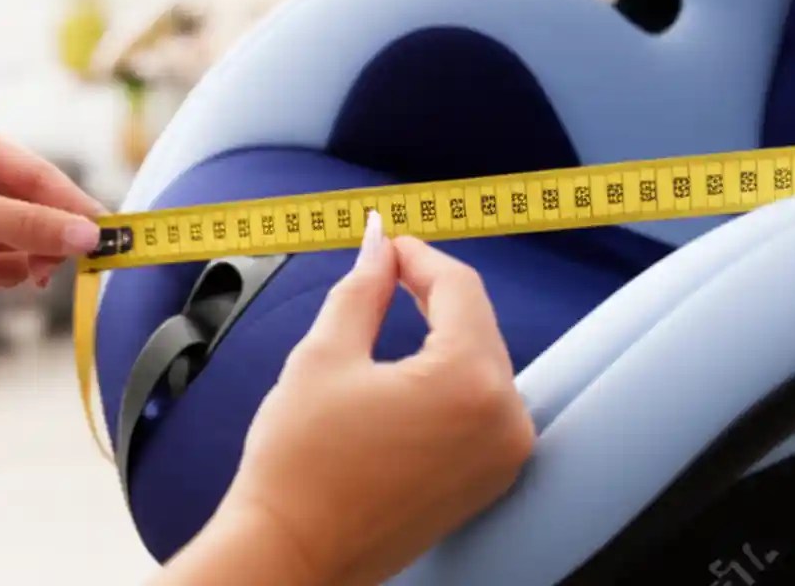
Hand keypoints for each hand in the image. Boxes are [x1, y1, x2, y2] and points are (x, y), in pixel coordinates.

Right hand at [210, 214, 534, 584]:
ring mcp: (502, 458)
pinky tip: (410, 369)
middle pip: (477, 324)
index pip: (459, 289)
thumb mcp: (326, 354)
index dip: (418, 255)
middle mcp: (504, 421)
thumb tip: (378, 244)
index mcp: (470, 383)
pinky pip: (481, 407)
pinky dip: (450, 379)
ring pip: (481, 364)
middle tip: (384, 269)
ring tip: (393, 311)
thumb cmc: (299, 463)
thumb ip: (363, 289)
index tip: (385, 243)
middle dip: (431, 291)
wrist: (290, 552)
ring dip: (443, 333)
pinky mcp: (487, 482)